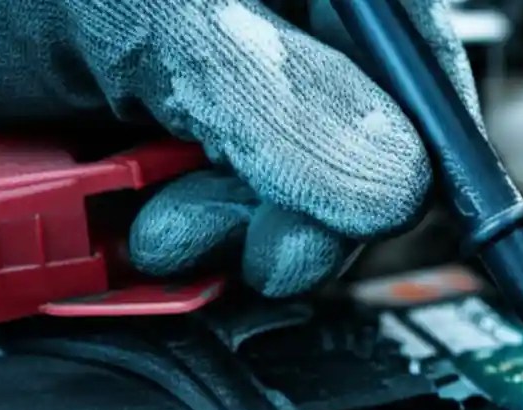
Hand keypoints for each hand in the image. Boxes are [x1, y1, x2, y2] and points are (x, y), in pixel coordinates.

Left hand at [0, 1, 479, 295]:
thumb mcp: (124, 8)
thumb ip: (267, 90)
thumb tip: (386, 184)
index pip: (416, 66)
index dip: (417, 157)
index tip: (355, 228)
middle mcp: (263, 45)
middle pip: (358, 164)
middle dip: (283, 217)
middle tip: (195, 220)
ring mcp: (208, 117)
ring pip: (279, 223)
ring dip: (208, 248)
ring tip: (128, 225)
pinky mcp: (157, 179)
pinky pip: (203, 256)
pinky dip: (156, 270)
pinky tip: (105, 239)